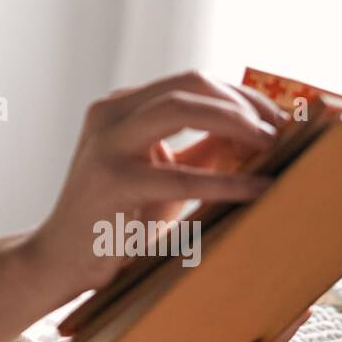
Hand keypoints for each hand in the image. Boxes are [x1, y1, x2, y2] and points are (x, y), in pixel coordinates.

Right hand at [22, 70, 289, 302]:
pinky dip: (228, 181)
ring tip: (271, 144)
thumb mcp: (159, 172)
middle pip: (189, 84)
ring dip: (236, 122)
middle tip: (280, 128)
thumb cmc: (115, 219)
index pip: (189, 82)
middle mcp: (108, 113)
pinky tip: (258, 189)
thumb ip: (198, 150)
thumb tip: (257, 134)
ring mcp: (106, 143)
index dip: (238, 95)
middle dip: (243, 102)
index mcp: (118, 107)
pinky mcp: (113, 180)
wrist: (61, 258)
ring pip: (182, 108)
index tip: (276, 116)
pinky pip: (183, 175)